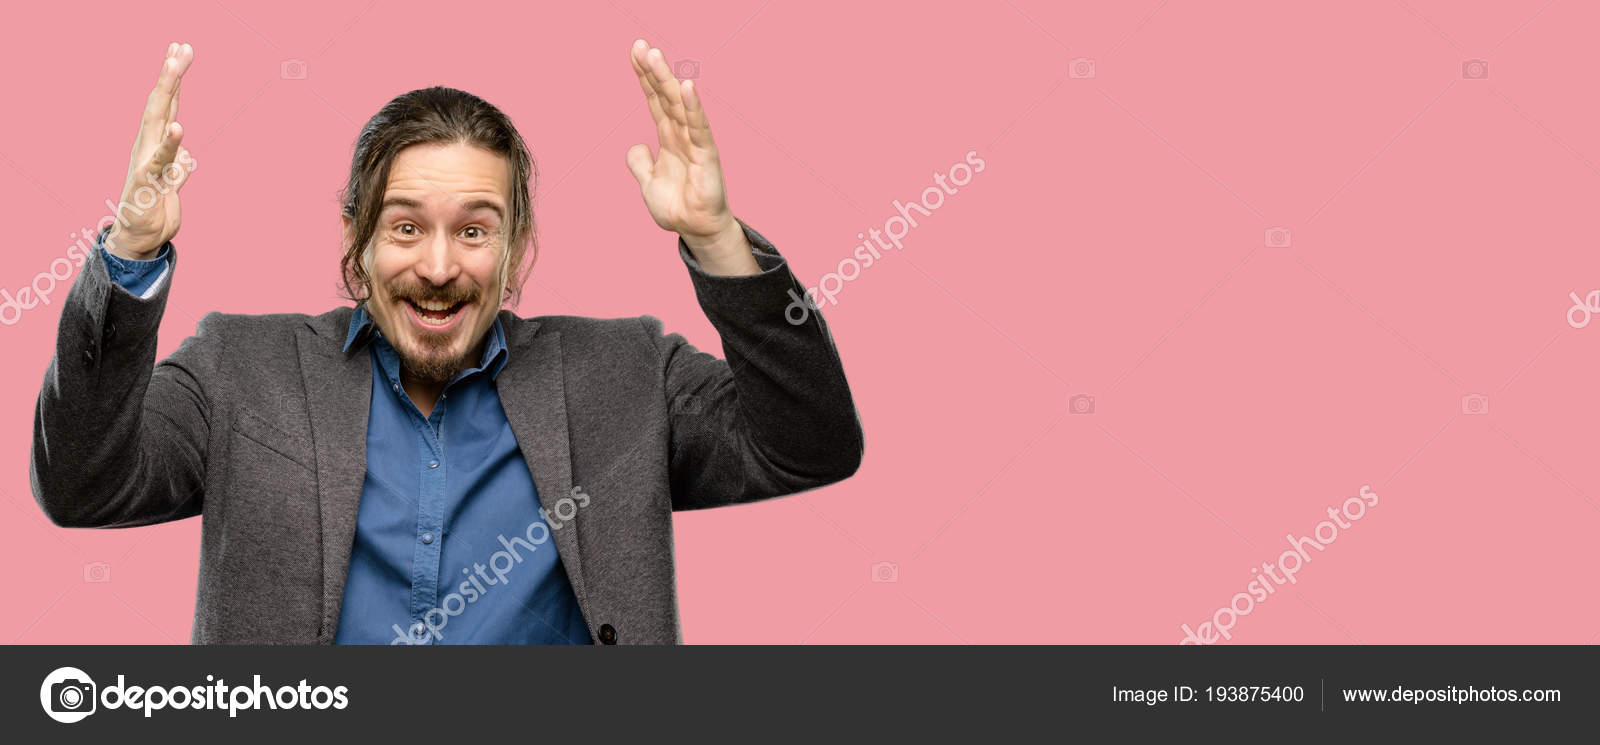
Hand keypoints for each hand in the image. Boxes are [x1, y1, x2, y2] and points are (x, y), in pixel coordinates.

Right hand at [106, 42, 196, 259]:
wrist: (141, 237)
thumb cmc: (154, 207)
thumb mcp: (174, 182)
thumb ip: (179, 165)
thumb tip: (186, 157)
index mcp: (154, 142)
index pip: (167, 104)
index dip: (174, 78)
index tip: (181, 49)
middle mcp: (147, 145)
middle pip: (160, 103)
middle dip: (170, 74)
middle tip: (179, 46)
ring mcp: (146, 160)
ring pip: (158, 120)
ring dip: (167, 92)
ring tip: (175, 67)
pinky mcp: (148, 182)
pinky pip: (162, 160)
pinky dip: (171, 144)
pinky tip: (179, 127)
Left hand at [625, 39, 756, 273]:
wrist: (696, 231)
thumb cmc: (678, 208)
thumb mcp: (647, 184)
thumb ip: (640, 164)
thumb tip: (635, 146)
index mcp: (669, 138)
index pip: (654, 101)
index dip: (644, 78)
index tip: (634, 53)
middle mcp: (682, 135)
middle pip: (664, 96)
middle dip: (653, 71)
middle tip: (641, 45)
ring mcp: (695, 143)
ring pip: (679, 106)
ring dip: (667, 80)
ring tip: (655, 56)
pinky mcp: (706, 155)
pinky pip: (699, 127)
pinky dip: (693, 107)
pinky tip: (686, 87)